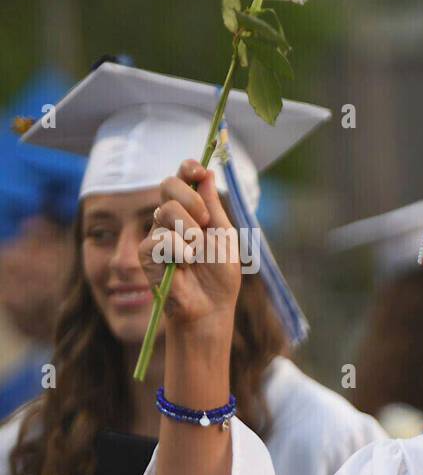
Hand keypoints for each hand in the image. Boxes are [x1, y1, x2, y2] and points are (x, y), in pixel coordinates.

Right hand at [139, 159, 242, 338]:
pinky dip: (178, 251)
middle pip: (168, 184)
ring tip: (196, 253)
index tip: (198, 170)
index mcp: (193, 212)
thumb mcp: (224, 235)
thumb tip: (207, 173)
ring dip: (190, 231)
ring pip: (166, 210)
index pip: (183, 178)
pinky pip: (160, 238)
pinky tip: (183, 265)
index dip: (188, 168)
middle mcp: (171, 219)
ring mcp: (157, 234)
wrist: (211, 306)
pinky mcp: (146, 253)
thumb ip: (214, 205)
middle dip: (191, 199)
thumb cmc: (220, 275)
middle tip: (205, 222)